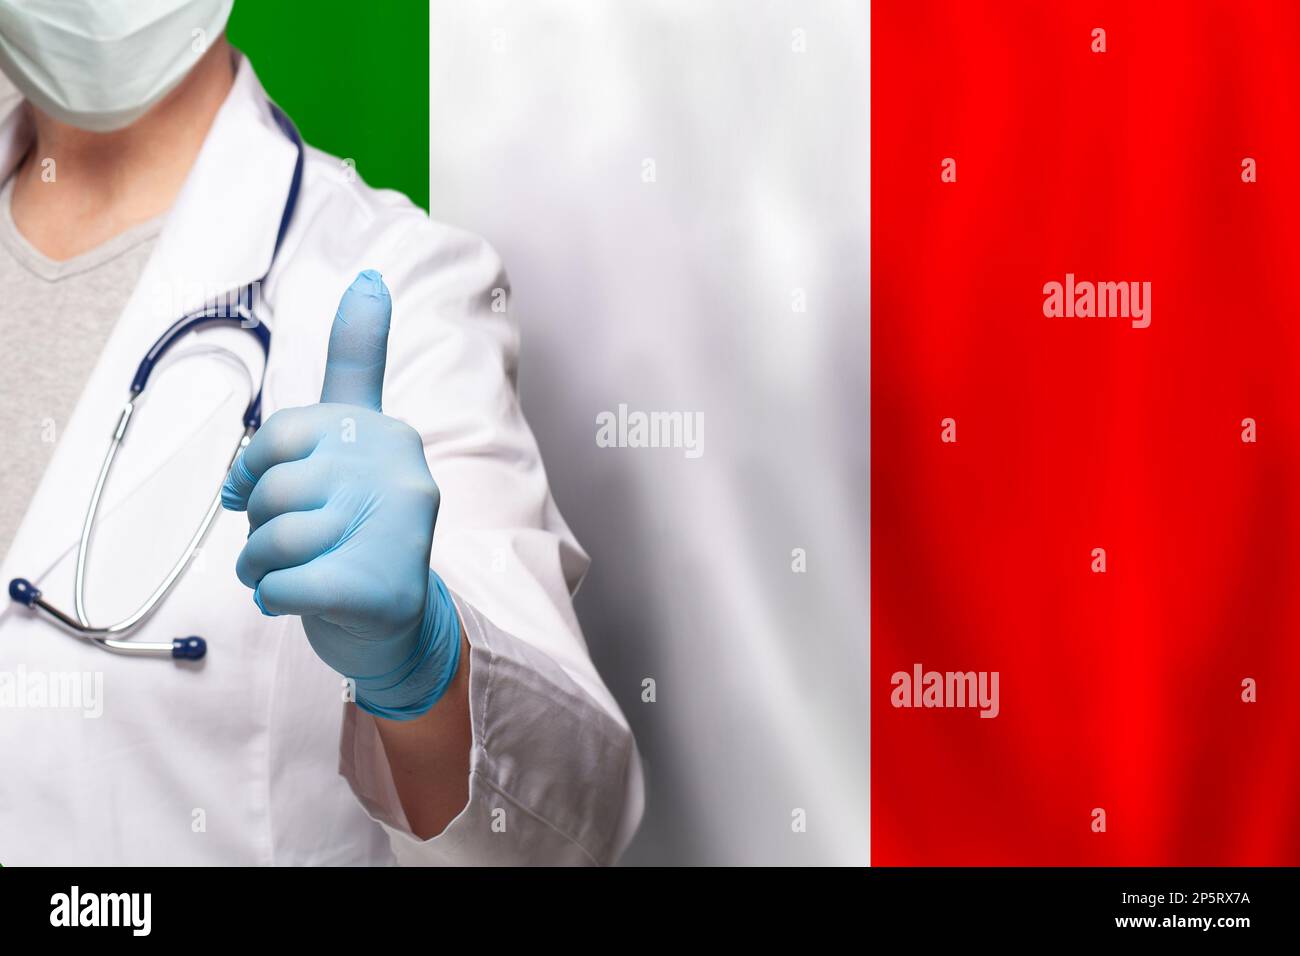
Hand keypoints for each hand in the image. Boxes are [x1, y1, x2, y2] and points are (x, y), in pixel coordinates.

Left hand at [220, 270, 460, 719]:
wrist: (399, 625)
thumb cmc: (360, 528)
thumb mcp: (358, 442)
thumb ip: (359, 364)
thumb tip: (370, 279)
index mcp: (388, 433)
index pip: (286, 432)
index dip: (256, 467)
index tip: (266, 484)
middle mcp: (399, 473)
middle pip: (273, 488)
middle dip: (259, 524)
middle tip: (286, 543)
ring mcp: (395, 531)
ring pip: (272, 540)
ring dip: (261, 567)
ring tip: (293, 573)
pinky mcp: (377, 586)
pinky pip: (281, 585)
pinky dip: (272, 599)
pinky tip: (300, 599)